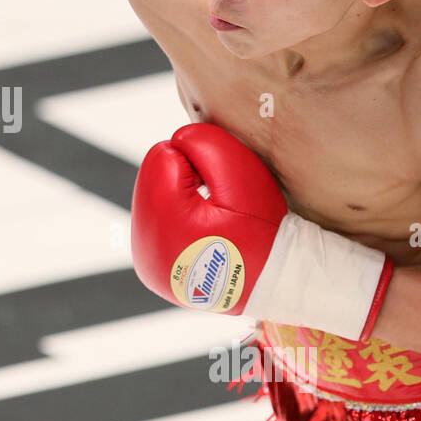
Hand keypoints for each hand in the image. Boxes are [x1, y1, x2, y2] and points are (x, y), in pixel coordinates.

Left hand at [131, 123, 392, 340]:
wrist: (277, 282)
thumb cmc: (262, 231)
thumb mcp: (241, 179)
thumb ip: (206, 147)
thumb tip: (177, 138)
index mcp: (161, 224)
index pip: (162, 158)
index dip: (195, 159)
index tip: (219, 181)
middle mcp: (144, 251)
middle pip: (152, 180)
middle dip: (184, 178)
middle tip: (219, 199)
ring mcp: (146, 264)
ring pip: (153, 201)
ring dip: (180, 196)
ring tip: (213, 215)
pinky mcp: (154, 270)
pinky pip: (157, 226)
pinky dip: (177, 217)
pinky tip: (202, 230)